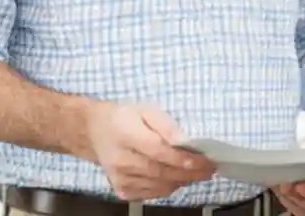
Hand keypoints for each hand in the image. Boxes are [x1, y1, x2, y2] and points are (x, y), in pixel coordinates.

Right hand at [83, 102, 216, 201]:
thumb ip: (166, 125)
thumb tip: (185, 141)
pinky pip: (151, 193)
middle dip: (190, 172)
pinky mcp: (121, 189)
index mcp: (126, 135)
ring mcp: (120, 178)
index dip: (183, 158)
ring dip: (182, 180)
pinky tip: (179, 178)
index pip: (159, 151)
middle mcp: (121, 160)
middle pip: (161, 171)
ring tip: (200, 173)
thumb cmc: (124, 117)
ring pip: (158, 185)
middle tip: (210, 169)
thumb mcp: (146, 109)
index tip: (204, 160)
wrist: (94, 131)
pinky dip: (168, 187)